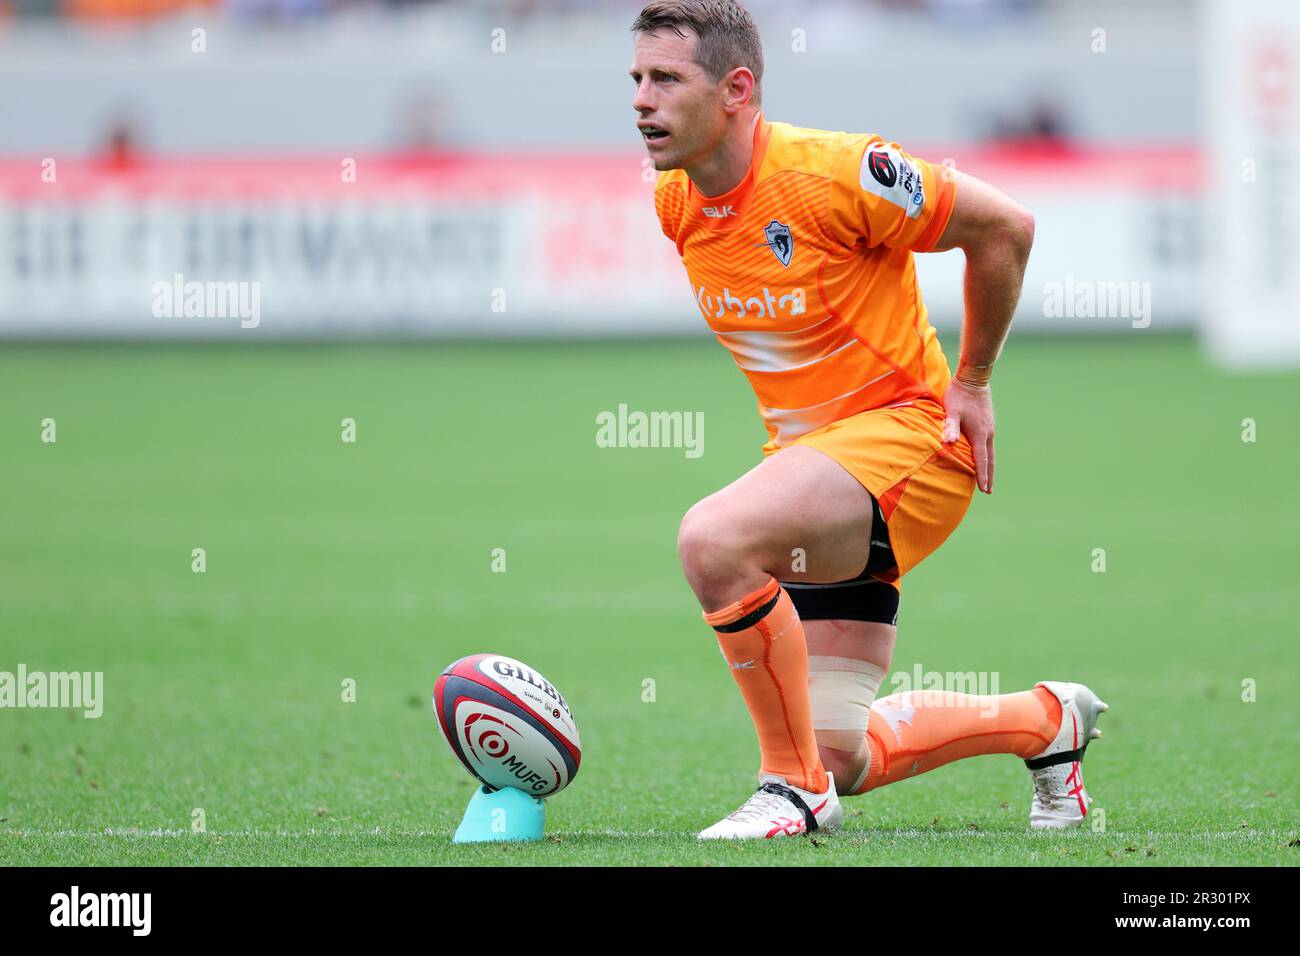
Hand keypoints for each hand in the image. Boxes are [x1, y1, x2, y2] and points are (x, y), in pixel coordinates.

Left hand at [941, 377, 995, 493]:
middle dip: (989, 475)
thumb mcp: (952, 410)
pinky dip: (988, 455)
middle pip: (990, 459)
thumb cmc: (959, 395)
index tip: (985, 490)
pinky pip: (989, 444)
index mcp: (980, 434)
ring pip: (991, 452)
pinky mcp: (988, 423)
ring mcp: (990, 428)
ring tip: (988, 478)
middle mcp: (988, 433)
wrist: (974, 379)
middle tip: (988, 490)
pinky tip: (984, 457)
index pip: (982, 460)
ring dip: (989, 466)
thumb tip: (949, 442)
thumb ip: (950, 426)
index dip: (983, 476)